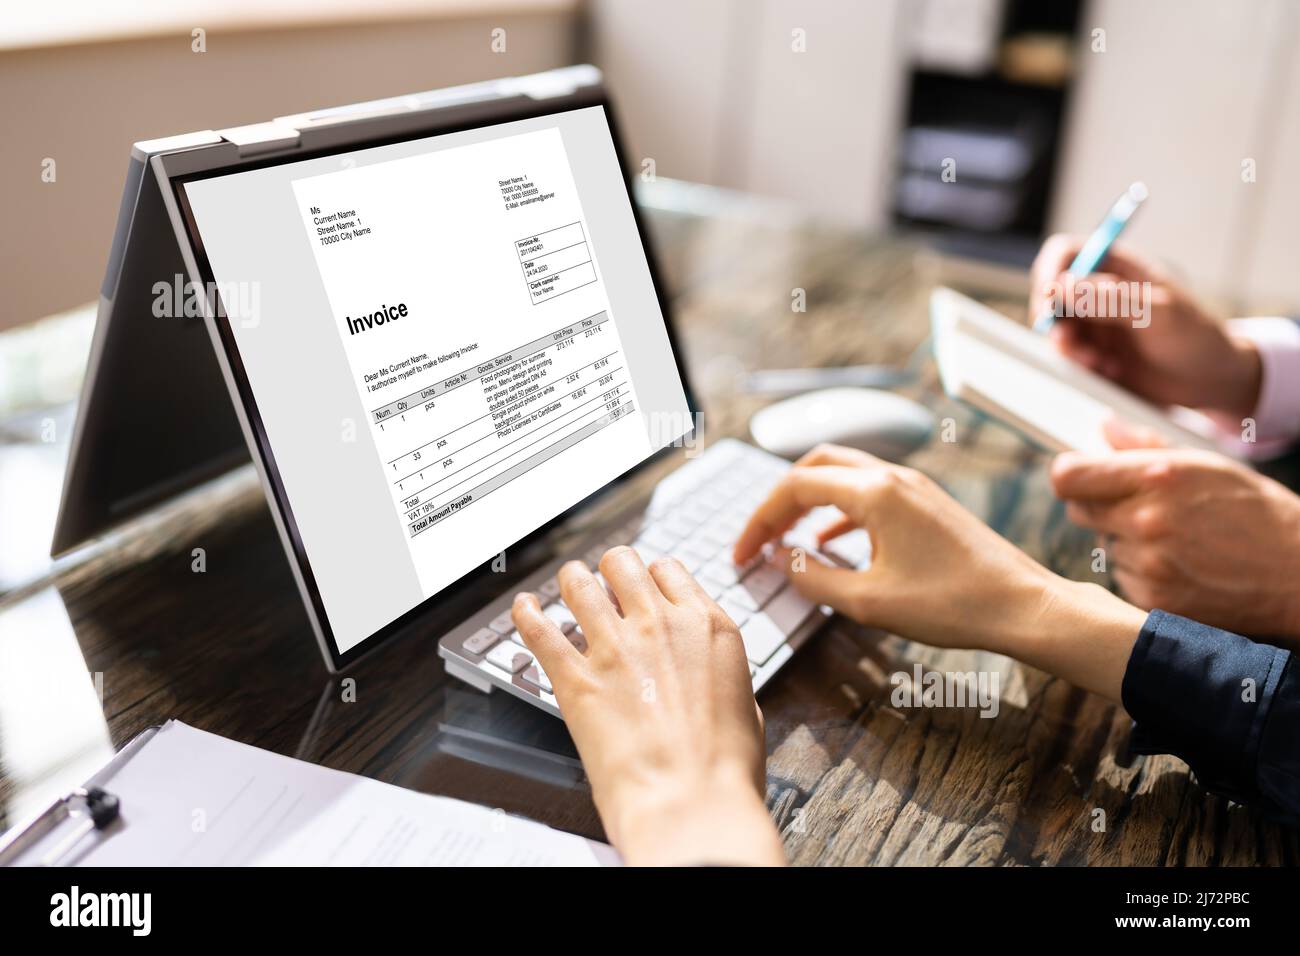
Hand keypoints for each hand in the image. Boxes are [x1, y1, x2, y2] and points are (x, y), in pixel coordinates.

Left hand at [511, 548, 784, 865]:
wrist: (690, 803)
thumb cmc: (724, 770)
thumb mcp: (747, 708)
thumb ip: (722, 678)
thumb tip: (712, 680)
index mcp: (707, 628)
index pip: (670, 571)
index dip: (652, 577)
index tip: (644, 587)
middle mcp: (660, 625)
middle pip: (623, 563)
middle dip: (610, 569)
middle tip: (604, 582)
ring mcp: (616, 648)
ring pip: (579, 584)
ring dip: (570, 581)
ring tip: (566, 584)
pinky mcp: (577, 679)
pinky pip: (539, 631)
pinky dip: (526, 616)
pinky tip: (523, 608)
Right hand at [733, 445, 1147, 700]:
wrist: (1022, 606)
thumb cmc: (952, 605)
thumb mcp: (868, 602)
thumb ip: (813, 577)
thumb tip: (780, 561)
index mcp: (875, 493)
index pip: (794, 487)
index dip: (758, 520)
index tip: (741, 554)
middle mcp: (893, 477)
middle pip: (815, 466)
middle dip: (780, 499)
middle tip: (759, 536)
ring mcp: (914, 487)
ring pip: (844, 475)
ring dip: (808, 501)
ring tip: (786, 538)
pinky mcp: (928, 503)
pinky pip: (869, 492)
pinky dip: (838, 510)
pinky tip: (830, 541)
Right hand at [1029, 234, 1260, 416]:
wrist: (1211, 381)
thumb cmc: (1195, 337)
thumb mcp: (1156, 312)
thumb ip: (1108, 299)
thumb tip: (1059, 287)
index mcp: (1117, 268)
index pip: (1066, 254)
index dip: (1050, 272)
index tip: (1048, 301)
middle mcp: (1099, 293)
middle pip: (1050, 295)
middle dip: (1054, 321)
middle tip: (1068, 342)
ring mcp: (1094, 325)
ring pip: (1055, 330)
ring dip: (1070, 349)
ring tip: (1101, 364)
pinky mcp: (1092, 354)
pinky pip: (1067, 358)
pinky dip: (1079, 367)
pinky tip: (1111, 372)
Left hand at [1051, 419, 1299, 644]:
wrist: (1299, 572)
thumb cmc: (1255, 512)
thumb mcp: (1205, 464)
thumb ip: (1144, 447)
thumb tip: (1102, 428)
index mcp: (1156, 477)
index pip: (1068, 477)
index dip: (1072, 476)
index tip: (1083, 478)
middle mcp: (1146, 520)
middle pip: (1079, 511)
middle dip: (1099, 506)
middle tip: (1136, 508)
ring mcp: (1149, 563)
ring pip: (1105, 547)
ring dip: (1125, 542)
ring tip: (1175, 541)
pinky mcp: (1154, 599)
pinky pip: (1123, 579)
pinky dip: (1142, 572)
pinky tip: (1180, 566)